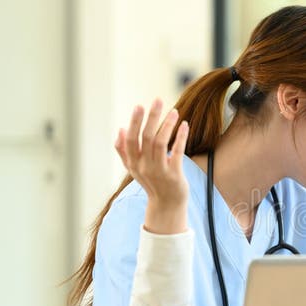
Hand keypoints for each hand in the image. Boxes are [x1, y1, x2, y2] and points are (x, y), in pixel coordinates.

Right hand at [115, 99, 189, 233]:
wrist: (166, 205)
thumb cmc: (151, 182)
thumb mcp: (134, 168)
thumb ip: (124, 151)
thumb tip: (120, 129)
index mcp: (133, 163)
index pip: (130, 140)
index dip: (134, 122)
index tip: (139, 105)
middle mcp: (144, 166)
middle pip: (145, 137)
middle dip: (151, 117)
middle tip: (158, 100)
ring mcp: (159, 171)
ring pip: (160, 143)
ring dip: (167, 125)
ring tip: (174, 111)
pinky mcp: (174, 174)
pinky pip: (176, 152)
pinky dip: (180, 137)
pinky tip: (185, 125)